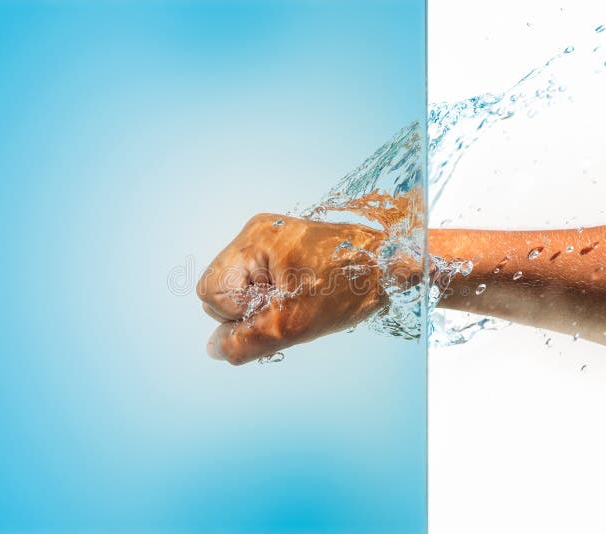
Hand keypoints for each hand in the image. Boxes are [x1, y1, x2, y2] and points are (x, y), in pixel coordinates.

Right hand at [198, 214, 389, 364]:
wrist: (394, 264)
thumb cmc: (351, 285)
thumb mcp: (295, 322)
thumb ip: (248, 340)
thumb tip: (214, 349)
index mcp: (256, 239)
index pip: (211, 292)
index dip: (238, 313)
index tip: (276, 308)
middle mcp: (258, 234)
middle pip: (222, 290)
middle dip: (251, 309)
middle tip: (291, 305)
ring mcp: (271, 241)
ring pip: (240, 291)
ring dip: (265, 307)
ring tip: (300, 301)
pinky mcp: (285, 251)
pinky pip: (260, 284)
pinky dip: (275, 299)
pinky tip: (302, 297)